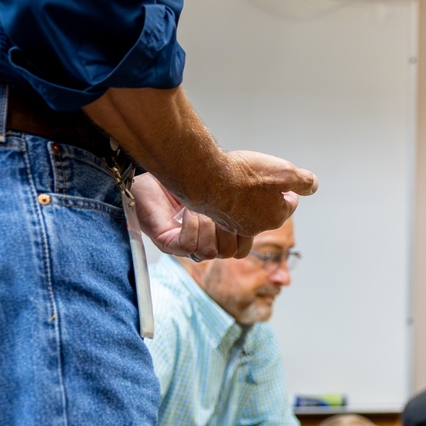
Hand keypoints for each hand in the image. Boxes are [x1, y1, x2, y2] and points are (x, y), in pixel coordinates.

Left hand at [132, 174, 252, 259]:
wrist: (153, 173)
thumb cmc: (185, 177)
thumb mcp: (221, 187)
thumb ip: (240, 197)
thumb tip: (272, 196)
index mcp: (219, 232)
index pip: (241, 248)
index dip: (246, 233)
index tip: (243, 210)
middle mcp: (204, 242)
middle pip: (230, 253)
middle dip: (229, 228)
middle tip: (220, 207)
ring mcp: (185, 245)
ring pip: (209, 252)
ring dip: (208, 227)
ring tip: (201, 206)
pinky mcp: (167, 243)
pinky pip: (188, 246)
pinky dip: (191, 227)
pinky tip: (188, 210)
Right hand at [192, 150, 317, 236]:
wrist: (207, 177)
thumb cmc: (245, 175)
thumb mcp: (285, 172)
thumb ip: (303, 181)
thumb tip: (313, 186)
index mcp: (275, 217)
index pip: (290, 204)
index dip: (290, 190)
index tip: (285, 183)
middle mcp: (255, 227)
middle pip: (270, 211)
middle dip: (270, 198)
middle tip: (265, 183)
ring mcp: (234, 225)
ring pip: (250, 213)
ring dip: (251, 201)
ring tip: (246, 185)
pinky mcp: (216, 218)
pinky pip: (230, 212)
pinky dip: (233, 201)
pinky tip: (228, 188)